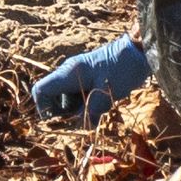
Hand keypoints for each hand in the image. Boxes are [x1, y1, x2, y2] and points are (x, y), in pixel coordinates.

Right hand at [30, 37, 150, 125]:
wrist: (139, 51)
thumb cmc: (122, 69)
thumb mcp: (106, 94)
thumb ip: (90, 113)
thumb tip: (84, 129)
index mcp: (68, 73)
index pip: (41, 90)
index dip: (43, 108)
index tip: (56, 120)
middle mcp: (69, 73)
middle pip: (52, 97)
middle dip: (62, 113)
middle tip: (80, 120)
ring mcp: (78, 74)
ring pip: (66, 98)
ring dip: (76, 110)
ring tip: (94, 113)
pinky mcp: (88, 77)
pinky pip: (78, 94)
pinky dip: (84, 104)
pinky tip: (99, 107)